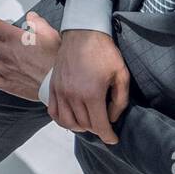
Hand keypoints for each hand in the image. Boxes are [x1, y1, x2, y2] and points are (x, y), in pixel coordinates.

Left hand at [0, 12, 59, 100]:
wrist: (60, 82)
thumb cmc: (57, 60)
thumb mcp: (51, 34)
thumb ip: (38, 23)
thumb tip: (31, 17)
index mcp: (15, 38)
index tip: (2, 25)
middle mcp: (7, 53)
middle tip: (5, 39)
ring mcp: (6, 70)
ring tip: (6, 57)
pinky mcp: (9, 84)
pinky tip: (6, 74)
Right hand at [48, 28, 128, 144]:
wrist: (82, 34)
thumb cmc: (104, 53)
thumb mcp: (122, 75)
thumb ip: (120, 101)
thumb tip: (112, 118)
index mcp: (91, 94)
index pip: (99, 125)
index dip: (108, 136)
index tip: (113, 139)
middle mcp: (73, 96)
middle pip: (84, 125)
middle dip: (96, 129)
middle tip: (104, 126)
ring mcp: (60, 92)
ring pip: (67, 122)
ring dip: (79, 127)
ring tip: (89, 123)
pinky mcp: (52, 87)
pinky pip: (53, 112)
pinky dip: (62, 120)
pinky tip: (71, 118)